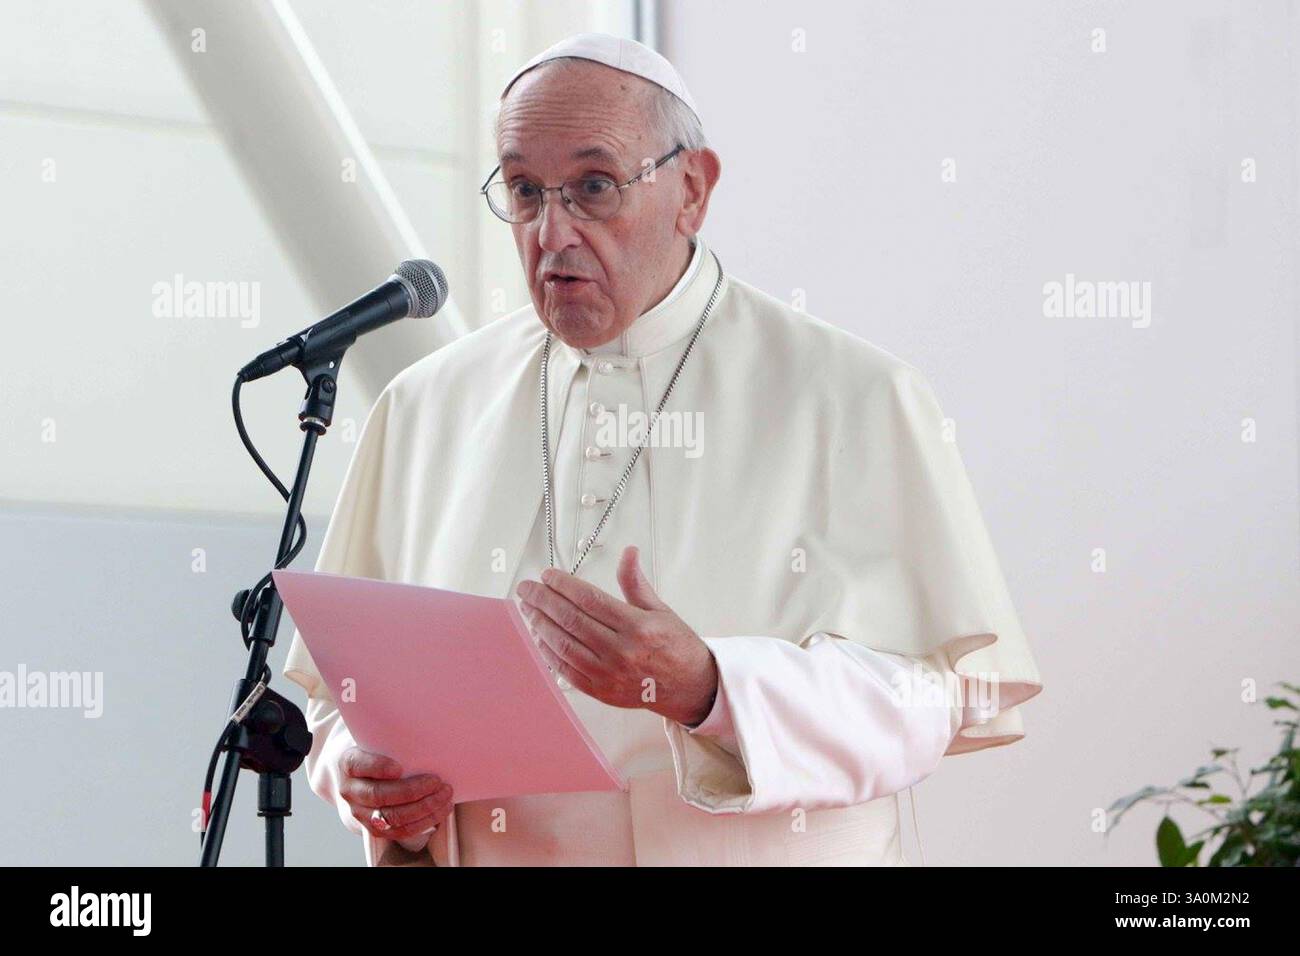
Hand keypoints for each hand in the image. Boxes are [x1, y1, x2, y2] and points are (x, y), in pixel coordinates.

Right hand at [338, 747, 452, 840]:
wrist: (371, 774)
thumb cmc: (384, 750)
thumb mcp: (382, 739)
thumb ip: (394, 736)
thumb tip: (428, 724)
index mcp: (349, 763)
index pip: (358, 765)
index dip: (377, 767)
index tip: (399, 767)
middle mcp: (350, 790)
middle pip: (378, 795)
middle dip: (411, 790)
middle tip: (436, 781)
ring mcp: (362, 813)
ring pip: (392, 816)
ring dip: (423, 807)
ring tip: (445, 794)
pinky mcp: (377, 829)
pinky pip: (402, 831)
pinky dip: (425, 821)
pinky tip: (442, 808)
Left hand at [515, 545, 718, 725]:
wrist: (689, 687)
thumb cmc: (675, 647)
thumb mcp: (659, 609)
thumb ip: (635, 582)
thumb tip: (628, 553)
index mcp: (637, 626)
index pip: (589, 599)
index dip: (563, 585)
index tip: (548, 576)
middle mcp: (621, 651)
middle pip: (571, 620)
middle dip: (543, 601)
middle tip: (528, 589)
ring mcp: (609, 674)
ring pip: (564, 644)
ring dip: (540, 625)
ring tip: (529, 609)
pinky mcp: (601, 691)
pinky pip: (566, 670)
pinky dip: (548, 652)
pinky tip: (539, 637)